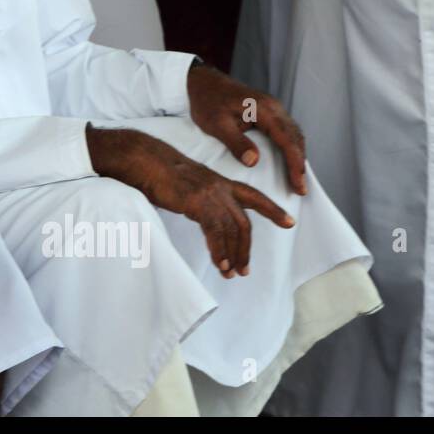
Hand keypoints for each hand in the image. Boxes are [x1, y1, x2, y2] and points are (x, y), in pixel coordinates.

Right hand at [86, 125, 294, 278]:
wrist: (144, 159)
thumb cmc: (158, 171)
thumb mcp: (188, 183)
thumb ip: (202, 198)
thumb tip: (204, 216)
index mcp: (220, 182)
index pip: (254, 197)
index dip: (273, 210)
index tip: (289, 223)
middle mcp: (220, 188)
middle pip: (244, 222)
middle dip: (246, 249)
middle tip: (245, 270)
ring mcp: (210, 194)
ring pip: (232, 230)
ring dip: (233, 255)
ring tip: (230, 274)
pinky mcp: (197, 203)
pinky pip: (215, 232)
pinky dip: (219, 251)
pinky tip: (219, 264)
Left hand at [186, 61, 306, 194]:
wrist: (201, 82)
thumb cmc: (207, 102)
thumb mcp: (216, 124)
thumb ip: (236, 142)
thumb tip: (254, 162)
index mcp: (264, 109)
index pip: (287, 140)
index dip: (295, 164)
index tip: (298, 186)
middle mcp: (274, 107)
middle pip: (295, 138)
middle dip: (300, 164)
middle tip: (300, 189)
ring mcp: (273, 108)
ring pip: (293, 134)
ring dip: (297, 155)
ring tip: (296, 179)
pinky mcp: (268, 111)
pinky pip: (286, 130)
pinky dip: (290, 146)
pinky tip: (288, 160)